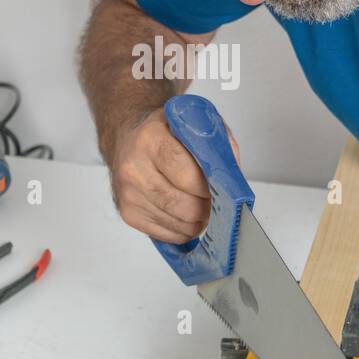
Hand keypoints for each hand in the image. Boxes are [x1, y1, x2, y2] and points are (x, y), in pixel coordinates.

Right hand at [108, 106, 238, 243]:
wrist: (127, 139)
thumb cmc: (166, 132)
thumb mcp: (193, 123)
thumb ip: (217, 144)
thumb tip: (231, 178)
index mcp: (151, 138)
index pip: (188, 175)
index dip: (210, 188)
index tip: (221, 188)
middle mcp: (134, 167)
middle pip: (185, 206)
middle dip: (208, 208)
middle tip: (215, 201)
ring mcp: (129, 193)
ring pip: (179, 224)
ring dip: (198, 221)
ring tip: (202, 206)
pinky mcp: (128, 214)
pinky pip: (168, 235)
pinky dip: (184, 230)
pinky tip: (185, 214)